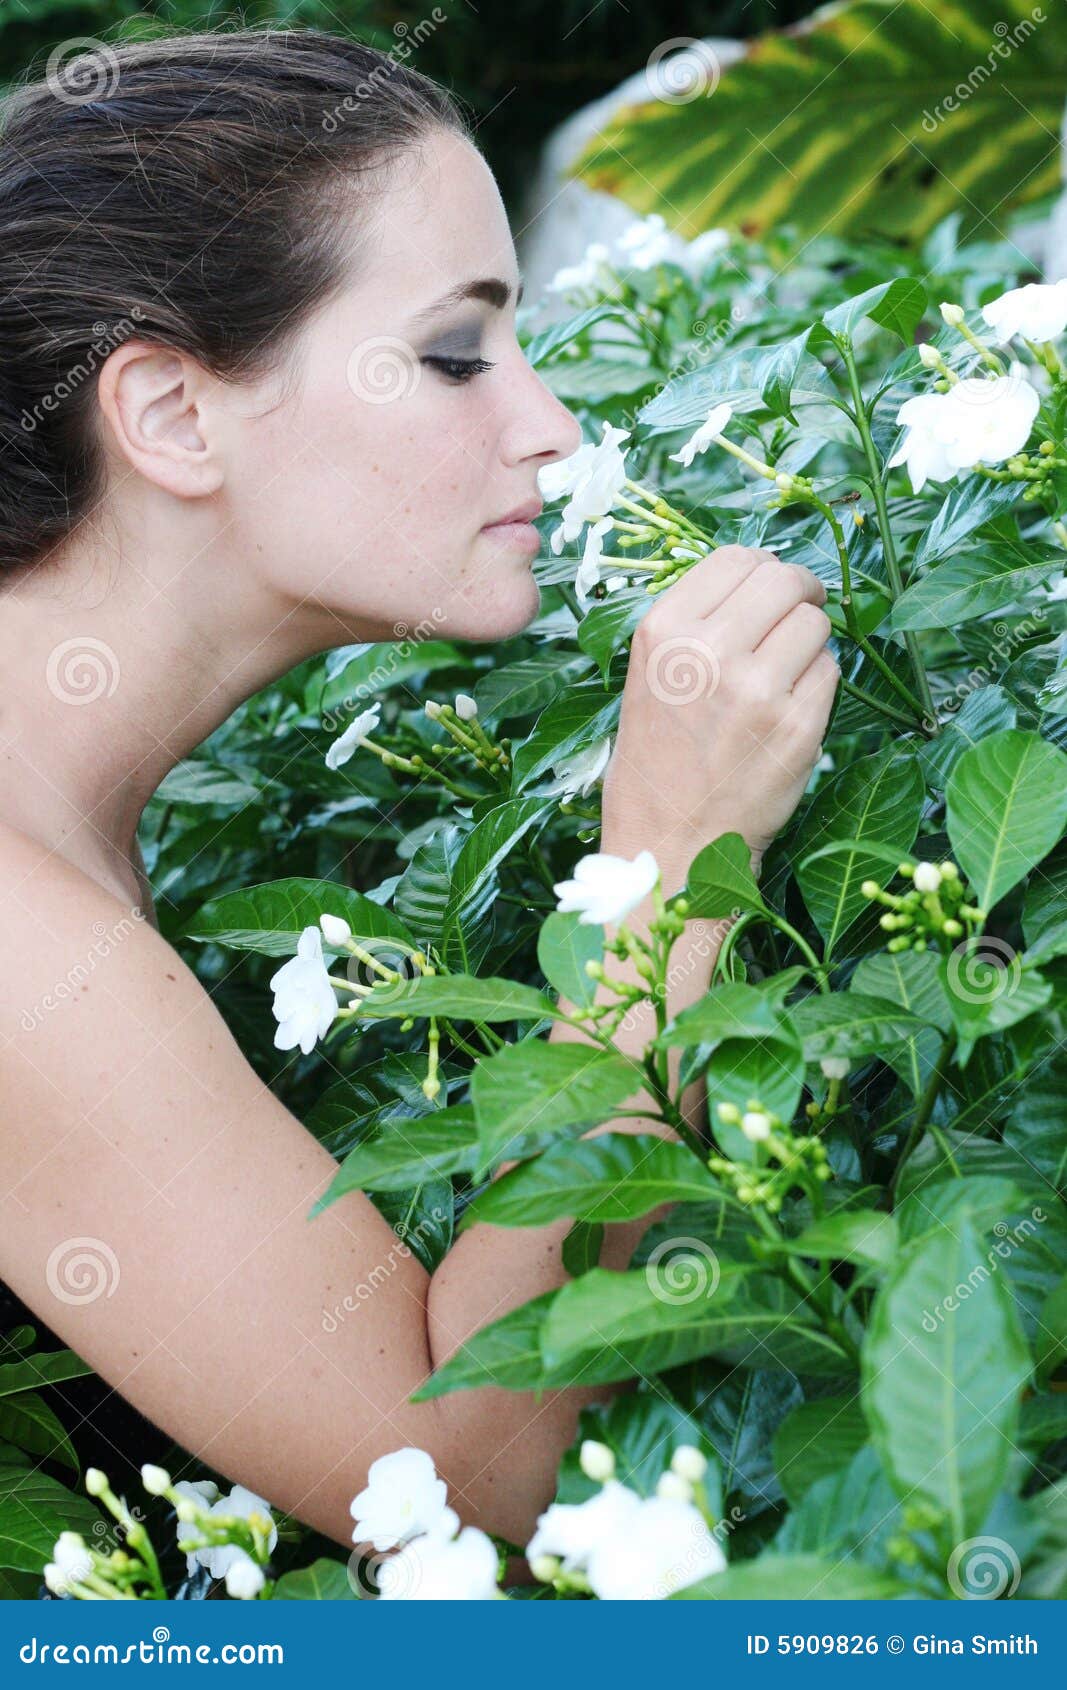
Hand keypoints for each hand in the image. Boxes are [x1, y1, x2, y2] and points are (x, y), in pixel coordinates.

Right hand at [600, 545, 839, 886]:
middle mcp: (709, 651)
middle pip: (784, 580)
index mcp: (665, 631)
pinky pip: (829, 671)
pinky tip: (792, 708)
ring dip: (810, 639)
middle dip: (801, 591)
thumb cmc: (658, 760)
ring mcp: (758, 689)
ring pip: (815, 622)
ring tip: (787, 670)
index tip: (770, 588)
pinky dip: (819, 682)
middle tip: (803, 610)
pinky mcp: (799, 726)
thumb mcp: (649, 675)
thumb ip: (696, 623)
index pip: (736, 557)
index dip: (763, 568)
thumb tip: (762, 575)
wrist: (670, 842)